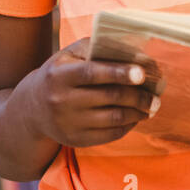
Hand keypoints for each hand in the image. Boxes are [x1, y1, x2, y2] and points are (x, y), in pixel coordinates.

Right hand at [25, 38, 164, 147]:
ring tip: (152, 105)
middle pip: (109, 97)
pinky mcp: (76, 140)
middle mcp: (61, 101)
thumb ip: (95, 48)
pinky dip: (129, 125)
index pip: (92, 74)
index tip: (142, 73)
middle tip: (157, 93)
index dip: (119, 72)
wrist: (31, 110)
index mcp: (59, 75)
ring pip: (113, 118)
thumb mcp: (68, 56)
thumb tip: (133, 53)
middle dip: (138, 95)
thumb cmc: (59, 75)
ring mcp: (68, 123)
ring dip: (138, 112)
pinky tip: (137, 116)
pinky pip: (110, 134)